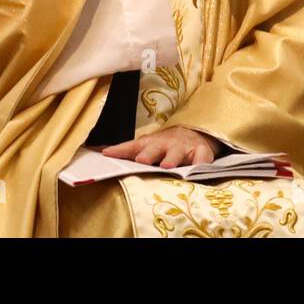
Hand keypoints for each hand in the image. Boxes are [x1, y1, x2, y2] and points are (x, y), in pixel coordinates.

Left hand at [100, 126, 219, 167]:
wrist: (195, 135)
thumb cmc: (165, 146)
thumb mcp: (147, 146)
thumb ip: (128, 151)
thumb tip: (101, 152)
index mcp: (150, 143)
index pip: (132, 146)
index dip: (121, 150)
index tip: (107, 154)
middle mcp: (166, 144)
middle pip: (155, 147)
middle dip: (148, 153)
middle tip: (141, 160)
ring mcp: (184, 147)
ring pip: (177, 153)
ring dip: (171, 158)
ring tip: (166, 166)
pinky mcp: (202, 152)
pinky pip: (202, 159)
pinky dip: (199, 164)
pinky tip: (197, 168)